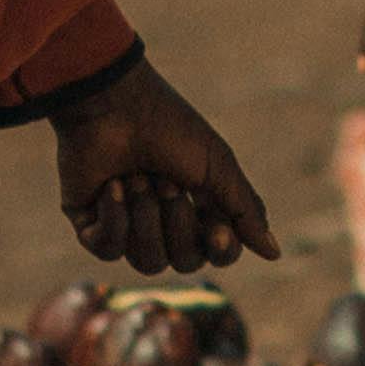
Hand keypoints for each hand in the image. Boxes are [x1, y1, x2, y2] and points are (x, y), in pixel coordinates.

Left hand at [46, 57, 276, 275]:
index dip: (220, 248)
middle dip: (177, 222)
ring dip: (145, 217)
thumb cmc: (170, 127)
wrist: (114, 103)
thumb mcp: (218, 166)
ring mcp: (125, 225)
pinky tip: (112, 185)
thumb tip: (274, 253)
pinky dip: (115, 217)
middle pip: (183, 262)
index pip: (217, 254)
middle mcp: (163, 221)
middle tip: (164, 180)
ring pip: (146, 262)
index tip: (217, 227)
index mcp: (198, 207)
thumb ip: (245, 212)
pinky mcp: (90, 223)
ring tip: (135, 178)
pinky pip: (107, 249)